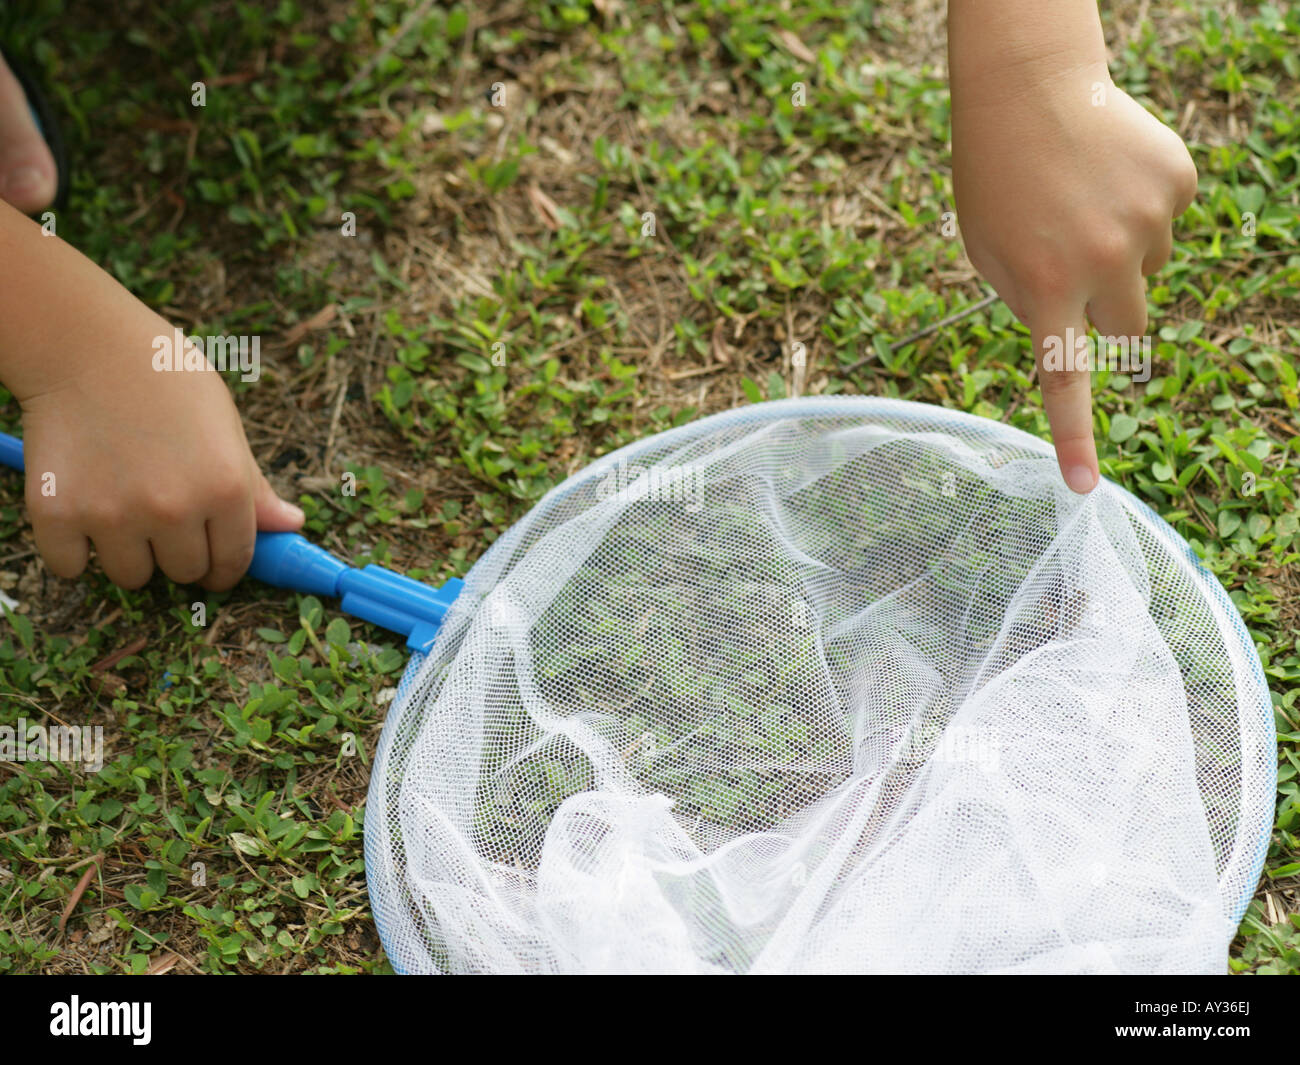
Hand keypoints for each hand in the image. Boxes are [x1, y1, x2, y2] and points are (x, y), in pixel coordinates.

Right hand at [16, 293, 302, 590]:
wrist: (84, 343)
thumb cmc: (165, 377)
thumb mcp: (226, 424)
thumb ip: (255, 485)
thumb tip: (291, 524)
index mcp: (226, 488)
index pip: (233, 561)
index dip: (224, 565)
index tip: (212, 561)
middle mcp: (174, 509)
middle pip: (184, 573)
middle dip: (179, 554)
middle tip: (163, 518)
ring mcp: (113, 515)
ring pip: (132, 577)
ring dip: (130, 556)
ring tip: (123, 510)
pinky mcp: (58, 514)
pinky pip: (71, 567)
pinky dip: (74, 552)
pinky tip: (82, 514)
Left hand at [949, 45, 1196, 492]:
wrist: (1027, 87)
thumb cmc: (993, 179)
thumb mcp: (988, 255)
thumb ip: (1030, 305)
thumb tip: (1079, 335)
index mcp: (1044, 287)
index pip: (1064, 380)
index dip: (1075, 437)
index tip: (1084, 488)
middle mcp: (1103, 262)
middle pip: (1128, 332)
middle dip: (1107, 316)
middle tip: (1074, 269)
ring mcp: (1148, 222)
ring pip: (1147, 273)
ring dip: (1119, 256)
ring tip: (1079, 203)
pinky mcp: (1178, 184)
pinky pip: (1168, 224)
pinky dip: (1142, 211)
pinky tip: (1108, 175)